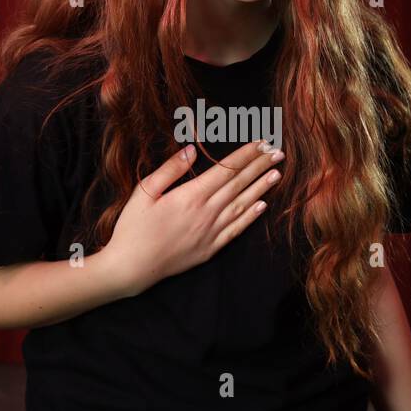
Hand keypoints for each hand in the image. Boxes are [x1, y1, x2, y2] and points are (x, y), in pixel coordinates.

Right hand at [101, 139, 285, 296]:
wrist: (132, 267)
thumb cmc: (133, 227)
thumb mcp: (144, 191)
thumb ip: (170, 170)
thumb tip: (192, 150)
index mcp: (190, 196)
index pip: (226, 170)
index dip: (246, 155)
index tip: (261, 143)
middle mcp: (206, 213)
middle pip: (239, 184)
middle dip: (260, 166)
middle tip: (278, 152)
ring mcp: (211, 232)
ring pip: (242, 205)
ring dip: (261, 188)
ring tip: (277, 174)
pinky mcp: (210, 248)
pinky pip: (236, 230)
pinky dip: (251, 217)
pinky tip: (263, 205)